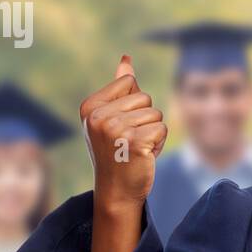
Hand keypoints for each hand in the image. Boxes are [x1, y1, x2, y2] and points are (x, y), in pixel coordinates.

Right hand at [80, 55, 166, 214]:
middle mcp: (98, 117)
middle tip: (130, 141)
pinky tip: (143, 156)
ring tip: (136, 149)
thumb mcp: (112, 118)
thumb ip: (120, 90)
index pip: (129, 82)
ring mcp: (114, 129)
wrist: (116, 191)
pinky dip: (158, 144)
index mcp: (89, 106)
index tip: (122, 126)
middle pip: (145, 98)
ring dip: (153, 133)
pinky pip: (162, 129)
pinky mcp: (133, 142)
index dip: (134, 104)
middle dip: (146, 120)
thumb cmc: (116, 152)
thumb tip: (126, 60)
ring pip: (156, 114)